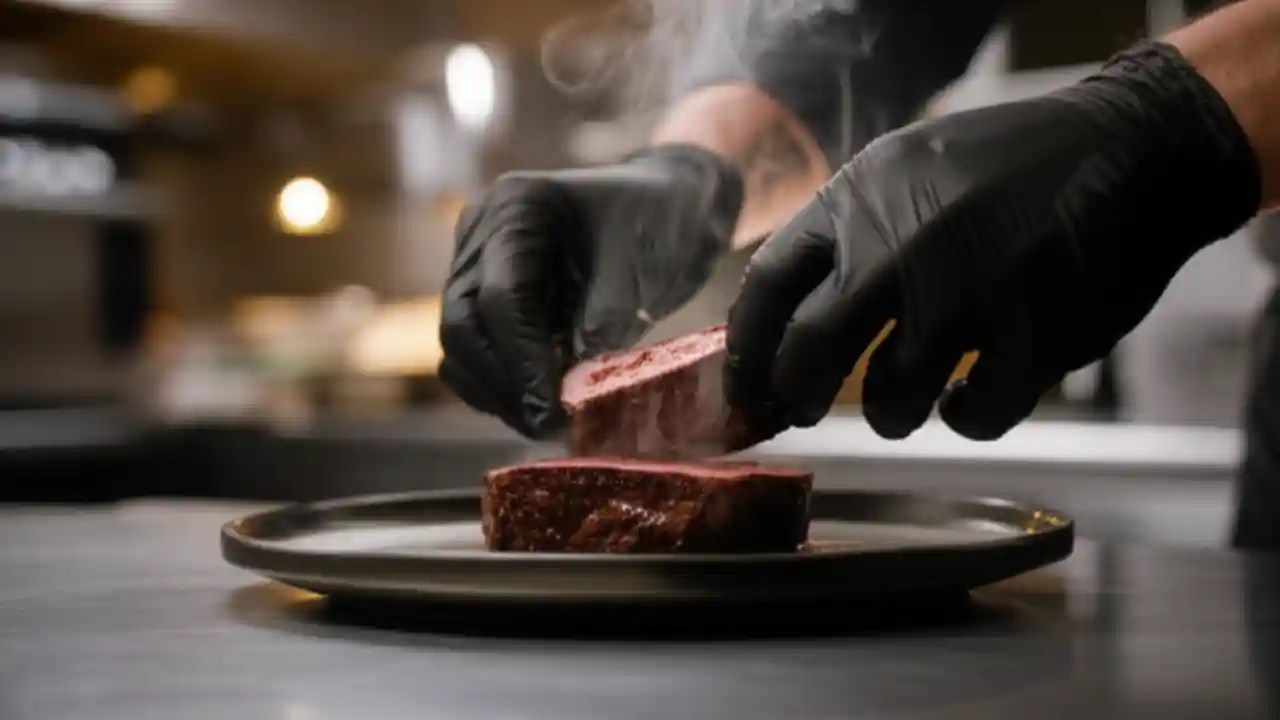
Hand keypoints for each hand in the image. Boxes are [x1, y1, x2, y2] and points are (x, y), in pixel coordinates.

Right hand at [441, 145, 742, 436]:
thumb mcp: (643, 265)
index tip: (551, 413)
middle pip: (463, 324)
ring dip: (497, 392)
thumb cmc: (661, 219)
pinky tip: (539, 403)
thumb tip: (569, 390)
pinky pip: (474, 351)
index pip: (501, 298)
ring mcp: (475, 263)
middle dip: (504, 385)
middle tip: (546, 428)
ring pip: (460, 345)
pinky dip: (500, 384)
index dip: (523, 363)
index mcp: (516, 208)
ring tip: (546, 423)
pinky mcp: (483, 294)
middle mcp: (481, 232)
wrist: (668, 197)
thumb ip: (604, 322)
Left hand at [726, 42, 1260, 439]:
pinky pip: (972, 417)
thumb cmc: (1008, 165)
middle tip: (798, 411)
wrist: (1129, 148)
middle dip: (794, 399)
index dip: (745, 351)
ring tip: (902, 399)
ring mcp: (964, 296)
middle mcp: (899, 248)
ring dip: (889, 412)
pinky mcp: (1029, 339)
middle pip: (808, 357)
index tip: (742, 387)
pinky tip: (966, 398)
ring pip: (889, 401)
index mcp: (859, 200)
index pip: (766, 287)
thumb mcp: (905, 168)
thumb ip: (845, 231)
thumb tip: (781, 319)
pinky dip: (965, 417)